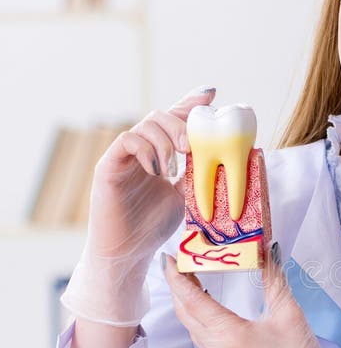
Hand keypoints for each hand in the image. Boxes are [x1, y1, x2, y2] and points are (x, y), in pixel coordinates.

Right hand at [61, 87, 215, 325]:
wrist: (128, 252)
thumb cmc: (153, 225)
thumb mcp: (185, 196)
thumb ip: (197, 175)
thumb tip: (224, 160)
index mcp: (159, 154)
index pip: (174, 121)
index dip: (191, 104)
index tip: (212, 94)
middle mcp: (140, 150)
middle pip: (159, 117)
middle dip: (180, 124)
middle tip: (191, 146)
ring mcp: (123, 157)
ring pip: (144, 126)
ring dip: (165, 140)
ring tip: (175, 165)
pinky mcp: (108, 167)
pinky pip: (126, 141)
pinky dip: (146, 150)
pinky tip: (157, 170)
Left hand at [162, 246, 334, 347]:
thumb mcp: (288, 311)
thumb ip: (274, 278)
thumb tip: (267, 248)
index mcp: (229, 334)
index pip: (192, 300)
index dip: (177, 277)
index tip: (169, 257)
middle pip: (186, 313)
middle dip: (178, 286)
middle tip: (179, 261)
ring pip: (191, 326)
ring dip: (186, 302)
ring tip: (190, 277)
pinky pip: (201, 337)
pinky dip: (197, 317)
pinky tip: (205, 304)